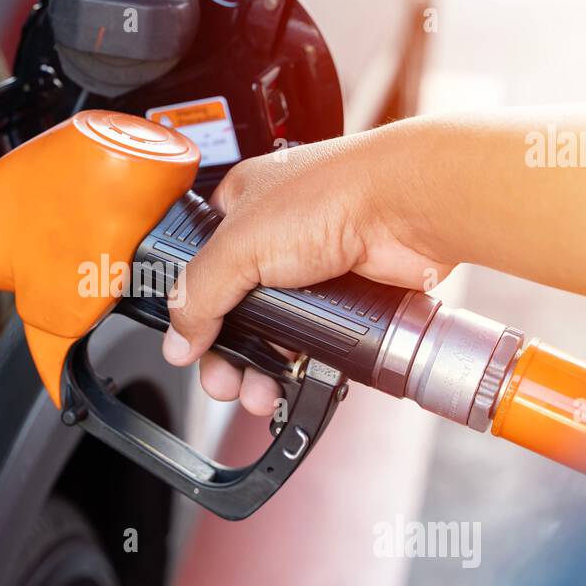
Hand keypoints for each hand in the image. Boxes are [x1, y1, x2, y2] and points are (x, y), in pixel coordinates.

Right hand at [162, 127, 451, 414]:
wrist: (408, 208)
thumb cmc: (335, 193)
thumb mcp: (239, 244)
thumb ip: (199, 293)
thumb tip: (177, 338)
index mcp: (241, 205)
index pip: (199, 263)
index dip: (192, 306)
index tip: (189, 343)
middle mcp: (275, 234)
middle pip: (235, 308)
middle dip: (227, 353)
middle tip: (223, 381)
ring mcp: (312, 266)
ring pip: (274, 330)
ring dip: (261, 368)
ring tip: (257, 392)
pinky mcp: (345, 295)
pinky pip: (314, 340)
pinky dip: (301, 365)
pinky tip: (292, 380)